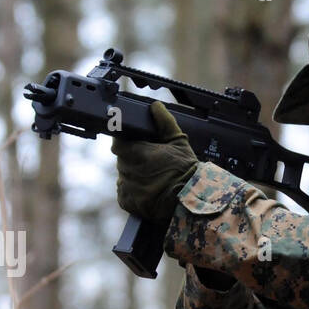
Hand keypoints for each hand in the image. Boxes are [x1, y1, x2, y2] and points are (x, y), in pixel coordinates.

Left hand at [112, 100, 198, 222]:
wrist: (190, 202)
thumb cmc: (186, 172)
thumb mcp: (179, 142)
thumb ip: (164, 122)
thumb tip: (156, 106)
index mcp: (136, 152)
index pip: (118, 141)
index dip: (126, 142)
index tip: (137, 144)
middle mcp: (127, 170)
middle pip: (122, 159)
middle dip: (133, 158)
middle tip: (151, 162)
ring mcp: (126, 187)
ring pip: (124, 175)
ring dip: (134, 174)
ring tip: (153, 178)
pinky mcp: (127, 202)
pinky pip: (125, 192)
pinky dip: (133, 190)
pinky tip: (148, 189)